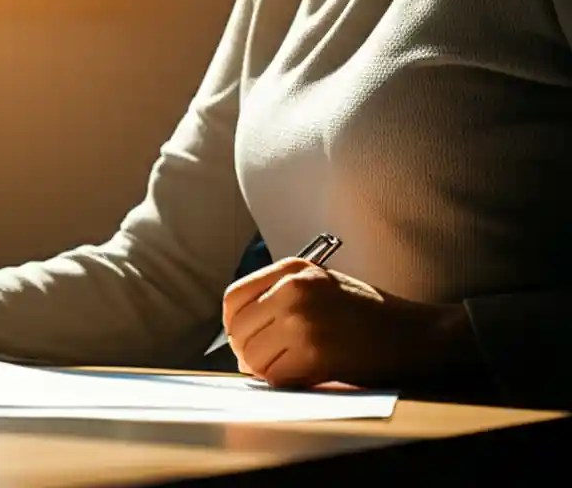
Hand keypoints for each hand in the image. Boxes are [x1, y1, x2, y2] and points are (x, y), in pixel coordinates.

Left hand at [222, 257, 478, 387]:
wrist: (415, 332)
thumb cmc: (367, 312)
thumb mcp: (319, 284)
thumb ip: (279, 297)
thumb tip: (240, 335)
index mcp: (292, 269)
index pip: (234, 298)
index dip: (234, 324)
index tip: (244, 337)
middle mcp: (293, 289)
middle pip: (239, 331)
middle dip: (247, 352)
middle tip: (266, 361)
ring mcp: (302, 320)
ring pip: (253, 357)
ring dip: (265, 370)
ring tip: (288, 367)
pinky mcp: (315, 352)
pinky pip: (275, 376)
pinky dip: (283, 382)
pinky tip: (303, 375)